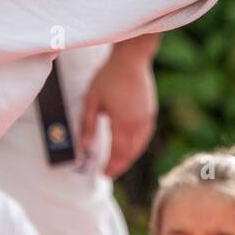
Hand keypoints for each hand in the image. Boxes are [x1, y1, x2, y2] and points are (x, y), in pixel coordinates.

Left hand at [78, 51, 157, 177]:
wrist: (132, 59)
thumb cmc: (109, 77)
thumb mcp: (92, 100)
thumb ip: (87, 125)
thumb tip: (84, 147)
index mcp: (122, 123)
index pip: (117, 153)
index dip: (111, 166)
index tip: (103, 174)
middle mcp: (138, 124)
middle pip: (130, 154)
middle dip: (120, 166)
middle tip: (110, 173)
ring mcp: (147, 119)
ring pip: (139, 147)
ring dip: (129, 159)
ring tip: (118, 164)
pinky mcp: (151, 113)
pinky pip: (145, 137)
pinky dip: (137, 147)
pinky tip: (130, 149)